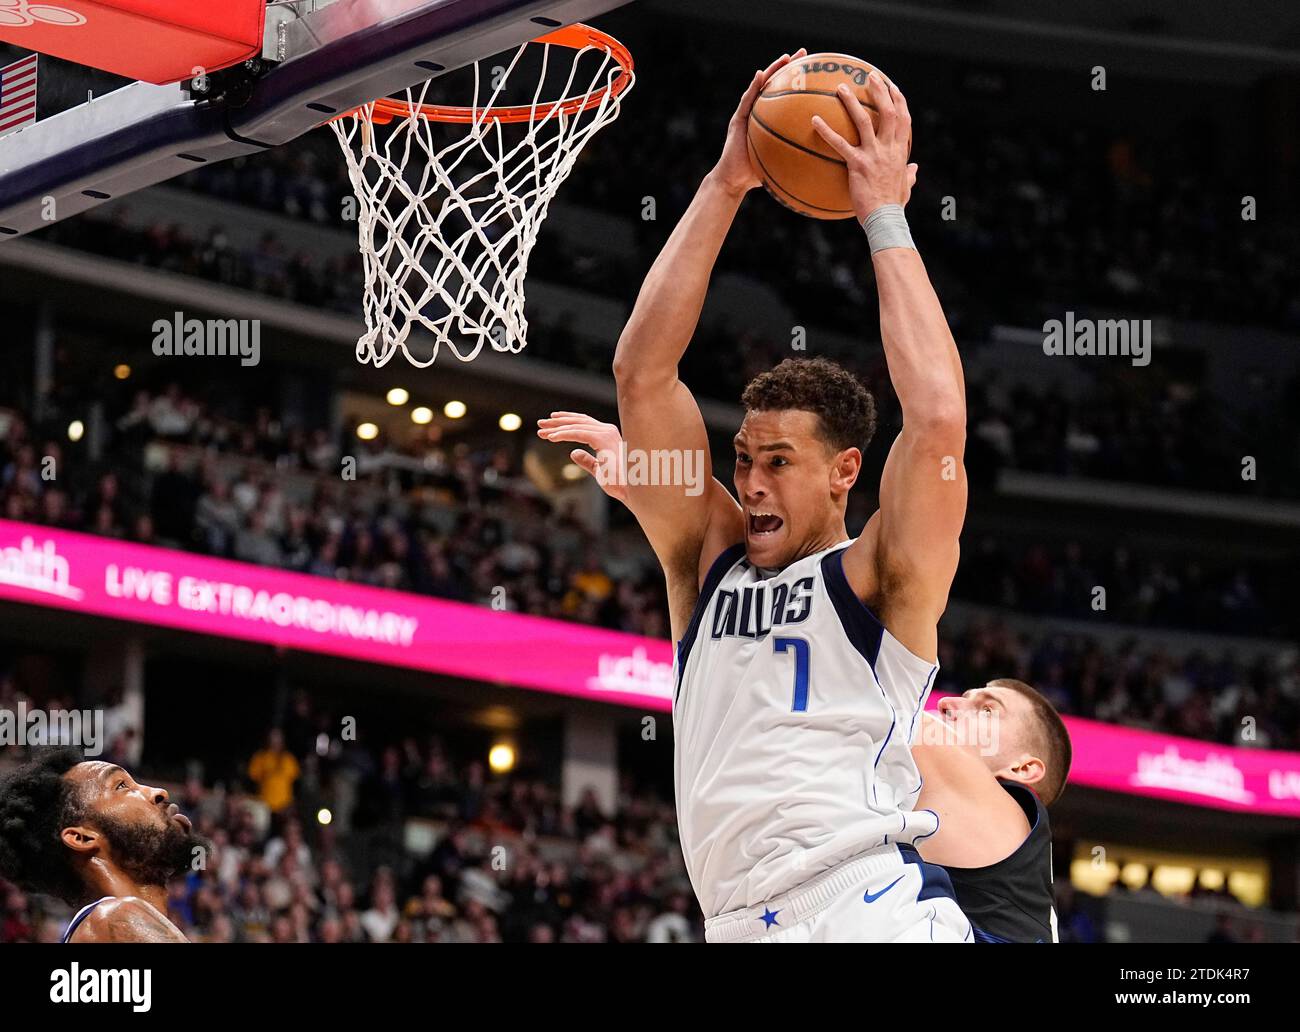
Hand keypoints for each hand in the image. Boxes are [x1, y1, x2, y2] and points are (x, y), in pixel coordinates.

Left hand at [537, 412, 627, 503]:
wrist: (633, 491)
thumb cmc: (619, 483)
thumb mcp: (598, 471)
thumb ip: (587, 461)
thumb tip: (573, 453)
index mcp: (608, 436)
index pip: (584, 424)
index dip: (566, 423)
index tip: (550, 425)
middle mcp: (608, 431)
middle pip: (579, 421)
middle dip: (558, 422)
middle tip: (541, 423)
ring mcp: (607, 434)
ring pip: (576, 426)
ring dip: (557, 427)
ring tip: (542, 431)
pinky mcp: (604, 440)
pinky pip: (578, 433)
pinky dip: (563, 434)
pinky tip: (551, 438)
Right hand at [710, 48, 806, 196]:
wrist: (733, 181)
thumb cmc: (757, 176)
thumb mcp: (782, 164)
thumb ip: (798, 157)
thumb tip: (824, 160)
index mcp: (770, 120)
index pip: (787, 97)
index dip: (800, 83)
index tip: (816, 71)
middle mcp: (759, 113)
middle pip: (776, 85)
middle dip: (789, 68)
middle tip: (805, 54)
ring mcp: (747, 114)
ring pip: (761, 87)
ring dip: (773, 70)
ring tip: (785, 58)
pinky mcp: (737, 119)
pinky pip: (746, 100)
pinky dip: (753, 87)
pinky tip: (760, 75)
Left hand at [811, 72, 917, 219]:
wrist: (885, 219)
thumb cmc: (893, 206)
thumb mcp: (906, 188)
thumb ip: (910, 175)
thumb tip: (915, 168)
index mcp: (900, 152)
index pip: (903, 120)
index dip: (899, 101)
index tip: (893, 87)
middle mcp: (889, 148)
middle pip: (887, 112)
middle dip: (880, 91)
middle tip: (870, 76)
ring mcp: (873, 154)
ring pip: (863, 121)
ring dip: (852, 102)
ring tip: (840, 88)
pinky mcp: (857, 164)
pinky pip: (839, 144)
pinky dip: (826, 131)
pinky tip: (814, 120)